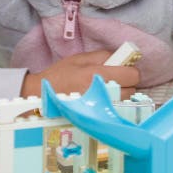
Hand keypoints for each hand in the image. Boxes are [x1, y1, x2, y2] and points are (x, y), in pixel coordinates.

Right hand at [20, 50, 139, 99]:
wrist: (40, 94)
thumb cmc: (60, 74)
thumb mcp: (80, 58)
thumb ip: (103, 55)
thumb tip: (121, 57)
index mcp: (97, 74)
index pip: (132, 75)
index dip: (130, 70)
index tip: (123, 69)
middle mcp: (101, 92)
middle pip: (132, 90)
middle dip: (127, 83)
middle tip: (114, 79)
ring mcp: (99, 107)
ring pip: (125, 101)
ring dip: (121, 95)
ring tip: (106, 90)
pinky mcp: (96, 117)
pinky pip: (115, 110)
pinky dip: (113, 105)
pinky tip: (102, 100)